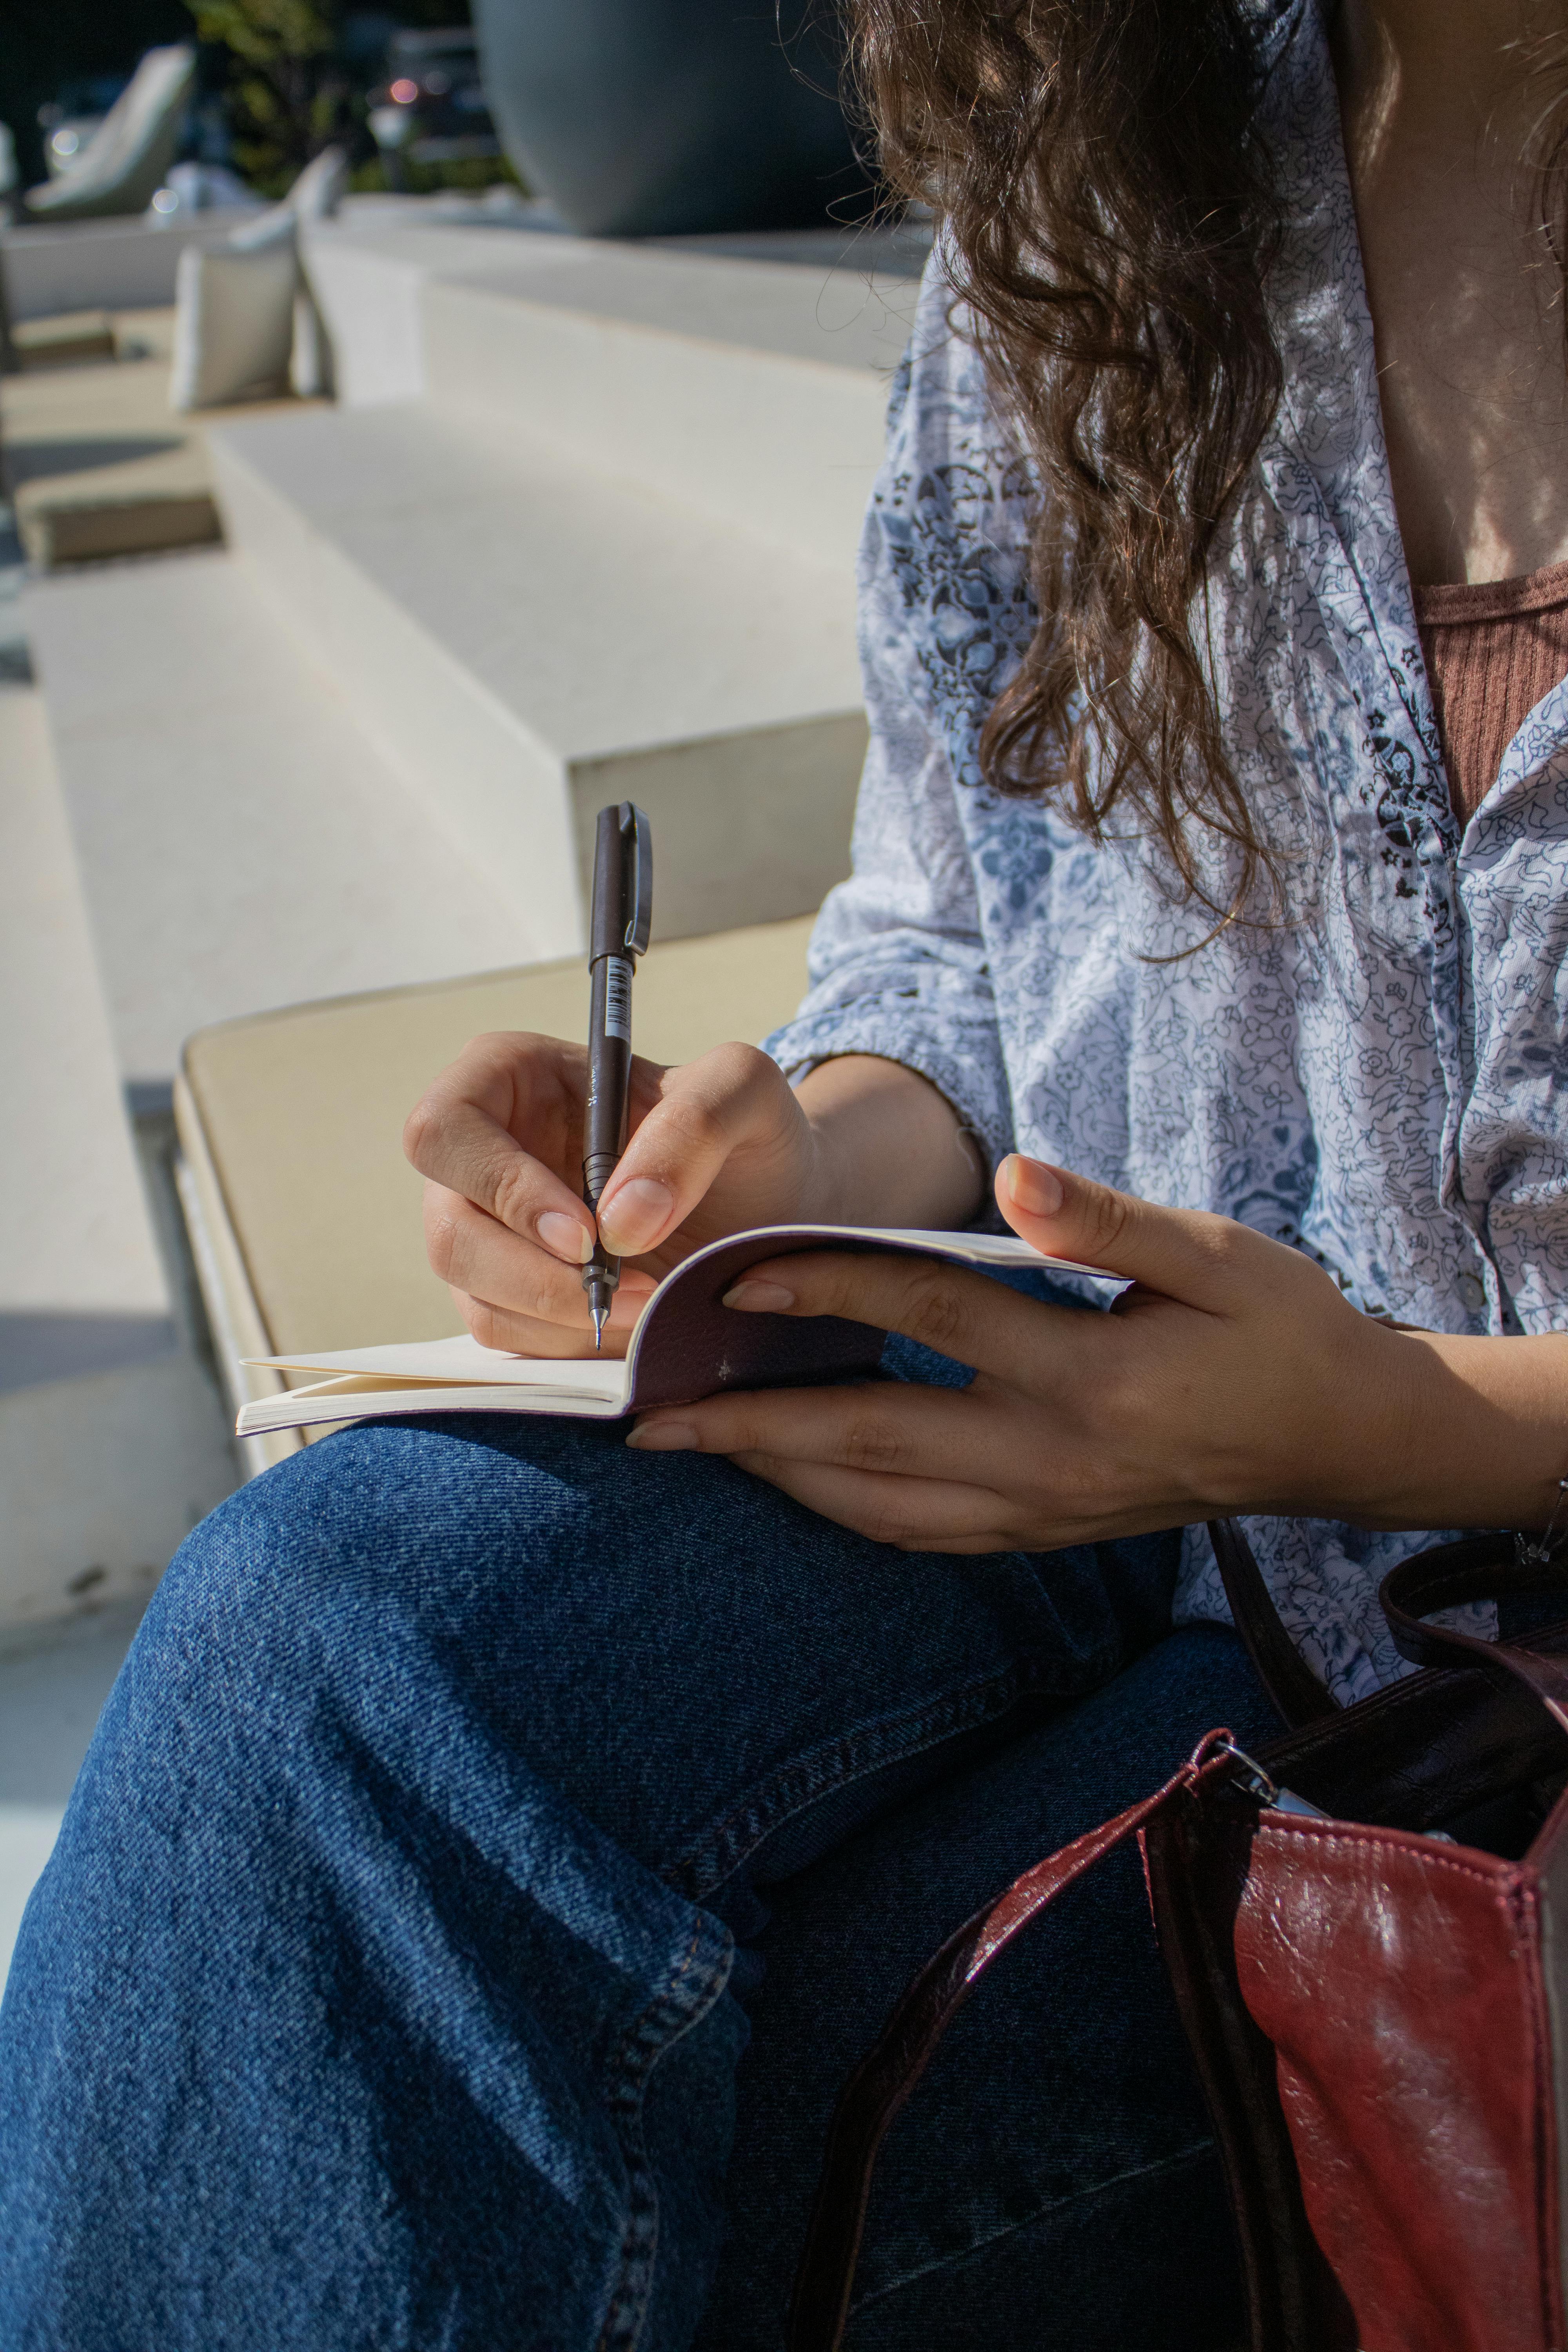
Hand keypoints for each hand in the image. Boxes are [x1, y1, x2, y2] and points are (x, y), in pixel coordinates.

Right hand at [404, 1034, 825, 1356]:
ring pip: (474, 1294)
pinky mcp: (508, 1291)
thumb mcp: (746, 1092)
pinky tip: (629, 1320)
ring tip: (647, 1304)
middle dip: (535, 1276)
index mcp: (508, 1077)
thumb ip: (696, 1125)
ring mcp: (487, 1227)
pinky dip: (567, 1342)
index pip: (444, 1130)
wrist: (769, 1203)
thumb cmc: (746, 1133)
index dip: (500, 1188)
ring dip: (559, 1316)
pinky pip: (507, 1333)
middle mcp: (481, 1152)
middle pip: (450, 1230)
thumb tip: (621, 1221)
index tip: (585, 1234)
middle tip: (627, 1289)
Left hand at [626, 1154, 1494, 1548]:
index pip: (931, 1321)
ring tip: (693, 1448)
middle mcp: (1055, 1460)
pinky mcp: (1046, 1532)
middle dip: (751, 1426)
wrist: (1339, 1438)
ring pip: (884, 1506)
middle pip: (874, 1441)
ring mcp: (1046, 1511)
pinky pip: (921, 1533)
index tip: (731, 1277)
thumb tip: (1011, 1177)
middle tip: (646, 1413)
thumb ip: (1109, 1221)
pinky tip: (793, 1482)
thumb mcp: (1217, 1256)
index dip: (828, 1289)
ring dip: (779, 1478)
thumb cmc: (1280, 1330)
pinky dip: (843, 1510)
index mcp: (1092, 1377)